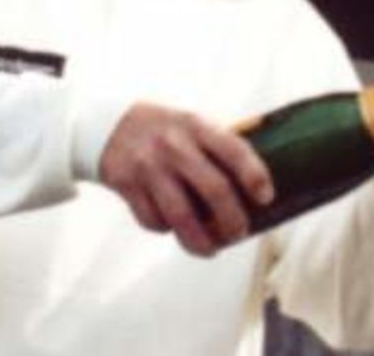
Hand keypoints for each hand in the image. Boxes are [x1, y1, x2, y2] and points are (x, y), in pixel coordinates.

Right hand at [98, 103, 273, 256]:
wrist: (108, 125)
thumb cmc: (164, 129)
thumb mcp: (190, 124)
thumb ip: (216, 147)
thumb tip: (253, 188)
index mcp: (196, 125)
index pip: (234, 150)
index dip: (254, 175)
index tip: (266, 198)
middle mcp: (174, 144)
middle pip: (214, 190)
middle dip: (233, 220)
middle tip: (239, 233)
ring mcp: (149, 166)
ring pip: (182, 217)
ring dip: (201, 241)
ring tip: (211, 248)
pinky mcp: (127, 186)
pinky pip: (154, 221)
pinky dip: (166, 230)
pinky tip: (172, 225)